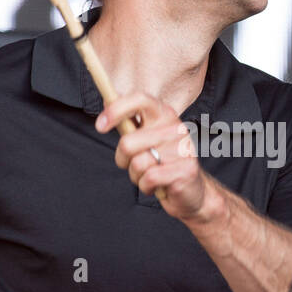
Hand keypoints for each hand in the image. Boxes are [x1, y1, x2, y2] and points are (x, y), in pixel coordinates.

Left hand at [95, 92, 210, 220]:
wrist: (191, 191)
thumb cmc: (163, 163)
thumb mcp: (145, 139)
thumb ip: (129, 123)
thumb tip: (107, 101)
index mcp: (164, 114)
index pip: (140, 100)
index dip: (116, 109)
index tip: (100, 126)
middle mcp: (175, 127)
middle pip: (128, 142)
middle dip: (122, 159)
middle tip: (132, 164)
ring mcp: (182, 148)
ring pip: (138, 163)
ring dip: (136, 176)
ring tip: (149, 175)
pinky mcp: (185, 169)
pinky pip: (149, 178)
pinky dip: (146, 186)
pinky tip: (157, 185)